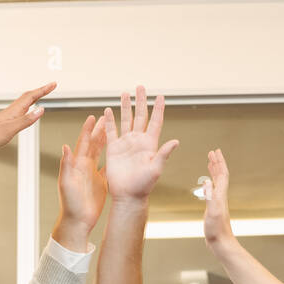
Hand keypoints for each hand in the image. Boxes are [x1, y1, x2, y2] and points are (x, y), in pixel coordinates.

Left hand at [0, 82, 55, 162]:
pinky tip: (21, 117)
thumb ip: (25, 120)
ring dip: (31, 101)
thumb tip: (40, 109)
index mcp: (11, 113)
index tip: (53, 84)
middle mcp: (7, 114)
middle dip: (39, 93)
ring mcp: (2, 121)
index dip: (43, 90)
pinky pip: (15, 116)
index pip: (30, 98)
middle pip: (25, 99)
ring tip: (38, 98)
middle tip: (49, 88)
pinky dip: (23, 113)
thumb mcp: (9, 130)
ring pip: (20, 107)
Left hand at [56, 113, 107, 237]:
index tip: (93, 117)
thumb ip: (66, 165)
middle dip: (99, 131)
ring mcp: (92, 174)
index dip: (88, 130)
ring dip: (106, 141)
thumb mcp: (67, 183)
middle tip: (106, 119)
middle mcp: (84, 167)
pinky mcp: (100, 183)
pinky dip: (112, 159)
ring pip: (101, 154)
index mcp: (77, 165)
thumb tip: (65, 147)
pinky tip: (119, 152)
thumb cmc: (70, 204)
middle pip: (93, 144)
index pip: (83, 143)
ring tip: (113, 130)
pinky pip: (108, 167)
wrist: (77, 221)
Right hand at [104, 85, 179, 202]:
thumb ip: (164, 154)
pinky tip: (108, 111)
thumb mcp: (156, 169)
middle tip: (141, 87)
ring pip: (125, 120)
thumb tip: (176, 142)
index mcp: (150, 144)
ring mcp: (126, 144)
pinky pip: (111, 131)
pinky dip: (109, 121)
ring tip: (125, 93)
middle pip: (140, 116)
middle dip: (141, 101)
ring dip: (125, 107)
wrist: (128, 195)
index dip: (158, 109)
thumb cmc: (144, 185)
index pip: (156, 122)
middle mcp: (138, 141)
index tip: (161, 96)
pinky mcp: (114, 149)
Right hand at [201, 148, 234, 246]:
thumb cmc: (216, 230)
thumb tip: (206, 181)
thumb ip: (209, 196)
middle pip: (220, 175)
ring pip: (217, 182)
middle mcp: (220, 196)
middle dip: (217, 163)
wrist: (221, 243)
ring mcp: (217, 202)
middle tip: (212, 152)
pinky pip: (212, 191)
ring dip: (214, 171)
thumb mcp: (211, 211)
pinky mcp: (214, 208)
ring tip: (210, 163)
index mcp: (220, 195)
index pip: (221, 174)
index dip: (219, 162)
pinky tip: (206, 184)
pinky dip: (209, 183)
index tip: (215, 151)